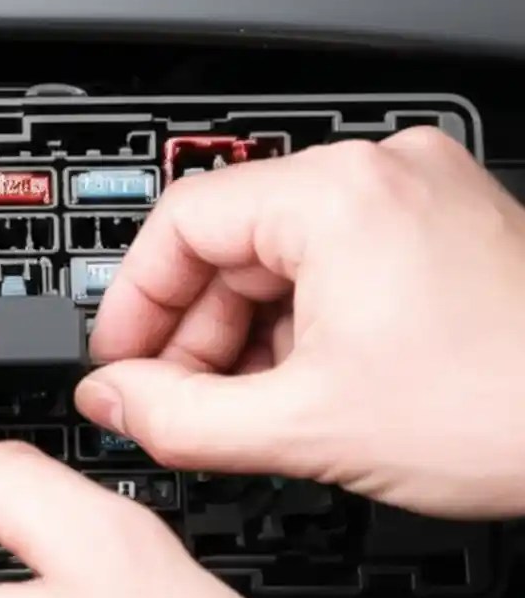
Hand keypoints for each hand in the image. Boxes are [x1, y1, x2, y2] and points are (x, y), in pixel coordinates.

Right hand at [77, 126, 524, 518]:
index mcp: (337, 193)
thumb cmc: (513, 408)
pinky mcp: (445, 226)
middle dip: (193, 330)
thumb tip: (113, 403)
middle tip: (173, 400)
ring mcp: (418, 193)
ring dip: (246, 334)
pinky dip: (303, 323)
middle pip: (232, 240)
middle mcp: (379, 171)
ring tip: (242, 406)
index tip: (119, 360)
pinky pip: (337, 263)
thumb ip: (182, 418)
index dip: (134, 302)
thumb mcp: (310, 426)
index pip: (181, 222)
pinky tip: (299, 384)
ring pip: (284, 256)